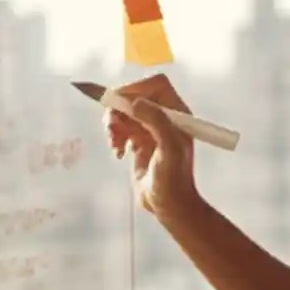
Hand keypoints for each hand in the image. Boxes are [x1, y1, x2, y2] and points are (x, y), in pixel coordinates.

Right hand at [104, 73, 196, 216]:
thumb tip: (136, 102)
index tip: (120, 104)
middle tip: (112, 129)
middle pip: (134, 95)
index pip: (155, 85)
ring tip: (115, 144)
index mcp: (178, 112)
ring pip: (124, 111)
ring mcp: (151, 128)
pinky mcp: (139, 140)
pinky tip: (118, 152)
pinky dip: (114, 136)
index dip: (136, 89)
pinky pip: (120, 126)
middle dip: (118, 109)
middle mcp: (165, 116)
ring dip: (113, 124)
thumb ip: (156, 121)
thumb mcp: (169, 149)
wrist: (168, 205)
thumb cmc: (173, 179)